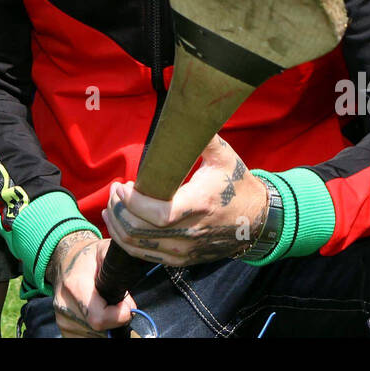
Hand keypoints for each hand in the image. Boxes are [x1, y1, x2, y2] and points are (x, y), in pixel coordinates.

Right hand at [45, 230, 134, 336]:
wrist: (64, 261)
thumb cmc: (87, 258)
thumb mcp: (105, 251)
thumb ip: (121, 272)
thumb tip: (131, 305)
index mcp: (75, 286)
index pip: (100, 318)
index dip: (118, 315)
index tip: (125, 304)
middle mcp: (65, 306)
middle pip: (99, 330)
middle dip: (114, 320)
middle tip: (115, 303)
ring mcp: (63, 319)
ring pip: (95, 336)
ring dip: (106, 326)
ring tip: (105, 307)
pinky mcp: (63, 328)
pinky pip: (86, 337)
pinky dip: (97, 331)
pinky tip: (97, 315)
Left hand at [102, 135, 267, 266]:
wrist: (258, 221)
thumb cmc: (237, 184)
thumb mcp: (224, 156)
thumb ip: (201, 135)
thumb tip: (183, 111)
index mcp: (198, 205)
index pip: (156, 214)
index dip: (132, 203)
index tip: (121, 185)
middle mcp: (189, 232)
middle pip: (139, 230)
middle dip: (118, 210)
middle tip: (113, 190)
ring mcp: (185, 249)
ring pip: (138, 246)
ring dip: (118, 225)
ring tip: (112, 206)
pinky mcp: (181, 259)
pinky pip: (146, 256)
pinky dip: (127, 242)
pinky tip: (120, 226)